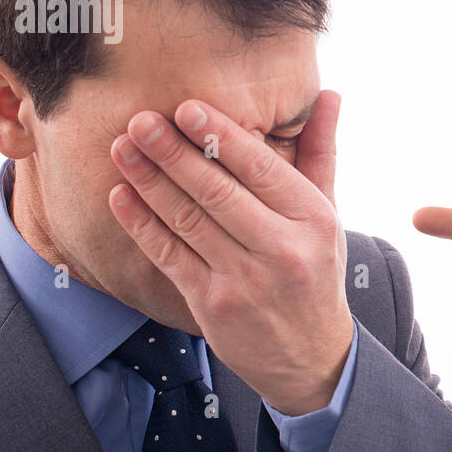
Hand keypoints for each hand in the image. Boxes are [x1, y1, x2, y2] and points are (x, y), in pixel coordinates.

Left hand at [108, 90, 353, 415]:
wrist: (311, 356)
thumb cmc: (315, 271)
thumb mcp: (327, 213)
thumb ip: (320, 153)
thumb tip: (331, 95)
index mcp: (312, 219)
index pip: (260, 168)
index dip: (221, 136)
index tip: (186, 107)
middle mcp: (281, 249)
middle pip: (217, 191)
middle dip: (174, 153)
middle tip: (140, 120)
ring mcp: (245, 280)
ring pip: (188, 220)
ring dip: (149, 181)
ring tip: (122, 147)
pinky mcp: (212, 305)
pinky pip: (170, 256)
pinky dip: (142, 225)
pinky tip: (120, 196)